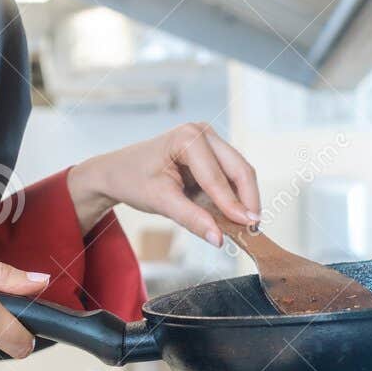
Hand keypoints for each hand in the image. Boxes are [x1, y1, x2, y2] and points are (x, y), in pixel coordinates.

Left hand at [66, 122, 260, 246]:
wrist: (117, 171)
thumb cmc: (133, 179)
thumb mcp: (160, 201)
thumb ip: (191, 219)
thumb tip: (218, 237)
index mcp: (187, 137)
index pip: (217, 176)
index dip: (233, 204)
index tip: (249, 227)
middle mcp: (202, 132)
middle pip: (239, 168)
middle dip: (247, 200)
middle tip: (254, 228)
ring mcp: (209, 140)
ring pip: (240, 172)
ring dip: (244, 199)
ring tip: (245, 226)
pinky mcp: (212, 153)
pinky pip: (231, 176)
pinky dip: (235, 196)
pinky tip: (234, 215)